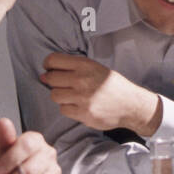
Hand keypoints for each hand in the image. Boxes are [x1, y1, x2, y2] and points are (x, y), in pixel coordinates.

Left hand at [42, 54, 162, 135]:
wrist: (130, 104)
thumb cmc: (112, 85)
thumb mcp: (95, 68)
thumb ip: (71, 68)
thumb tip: (43, 76)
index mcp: (85, 65)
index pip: (53, 60)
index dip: (48, 65)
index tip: (51, 69)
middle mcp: (82, 79)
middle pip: (51, 78)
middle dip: (53, 81)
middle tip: (63, 84)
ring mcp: (82, 97)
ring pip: (55, 95)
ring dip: (61, 96)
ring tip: (72, 95)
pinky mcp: (83, 113)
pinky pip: (63, 109)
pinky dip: (68, 108)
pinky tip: (79, 105)